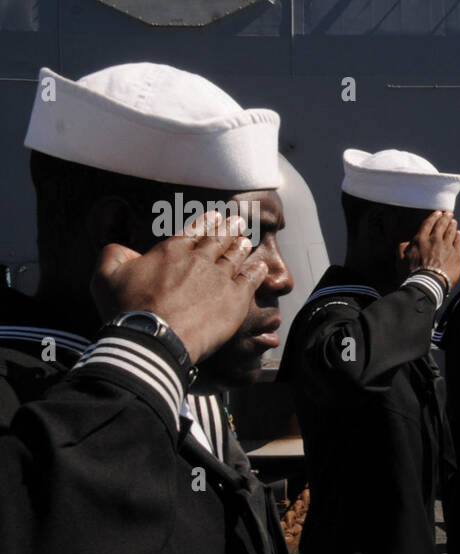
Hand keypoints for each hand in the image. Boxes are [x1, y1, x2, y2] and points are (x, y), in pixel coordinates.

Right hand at [91, 213, 267, 363]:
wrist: (154, 337)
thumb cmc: (126, 308)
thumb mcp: (105, 275)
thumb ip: (113, 254)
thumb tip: (119, 247)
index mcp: (171, 251)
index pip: (192, 231)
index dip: (205, 222)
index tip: (214, 216)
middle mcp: (199, 260)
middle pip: (217, 240)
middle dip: (228, 229)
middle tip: (237, 222)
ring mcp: (219, 278)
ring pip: (235, 257)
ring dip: (241, 247)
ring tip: (246, 240)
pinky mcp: (235, 299)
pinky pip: (250, 280)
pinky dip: (256, 271)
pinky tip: (261, 267)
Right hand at [401, 210, 459, 286]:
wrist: (428, 284)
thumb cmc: (413, 274)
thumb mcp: (401, 259)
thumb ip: (403, 248)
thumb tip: (406, 243)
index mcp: (421, 240)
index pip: (428, 224)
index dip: (433, 217)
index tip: (437, 213)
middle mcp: (435, 240)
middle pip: (442, 225)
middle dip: (445, 218)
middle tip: (448, 213)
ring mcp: (447, 247)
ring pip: (451, 232)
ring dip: (452, 225)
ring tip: (454, 221)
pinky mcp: (456, 255)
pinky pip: (458, 242)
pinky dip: (459, 236)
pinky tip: (459, 234)